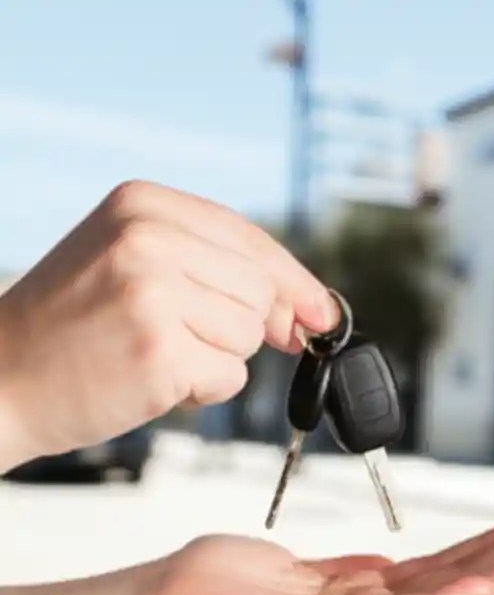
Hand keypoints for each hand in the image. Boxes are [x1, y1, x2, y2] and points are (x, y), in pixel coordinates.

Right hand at [0, 180, 337, 467]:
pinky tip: (149, 378)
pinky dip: (200, 390)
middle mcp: (146, 238)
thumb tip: (317, 312)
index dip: (293, 281)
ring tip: (152, 352)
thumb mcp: (133, 263)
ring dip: (215, 358)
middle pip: (260, 289)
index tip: (319, 312)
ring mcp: (152, 292)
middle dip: (236, 325)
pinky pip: (230, 376)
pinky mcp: (159, 350)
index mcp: (141, 204)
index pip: (251, 239)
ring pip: (249, 334)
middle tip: (174, 335)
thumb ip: (221, 271)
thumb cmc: (73, 327)